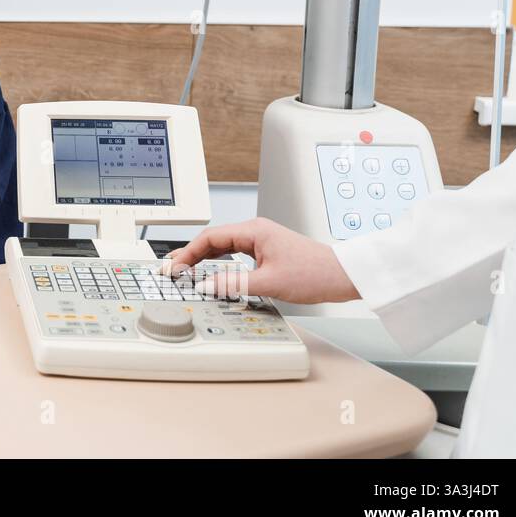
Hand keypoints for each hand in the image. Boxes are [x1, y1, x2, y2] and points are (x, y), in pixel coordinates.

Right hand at [161, 217, 359, 304]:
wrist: (342, 276)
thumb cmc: (314, 273)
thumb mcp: (269, 282)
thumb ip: (233, 284)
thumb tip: (206, 286)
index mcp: (253, 231)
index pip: (210, 238)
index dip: (188, 253)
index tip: (175, 267)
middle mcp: (255, 231)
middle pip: (213, 239)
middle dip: (191, 254)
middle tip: (173, 269)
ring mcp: (261, 240)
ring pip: (223, 245)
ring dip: (204, 257)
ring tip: (186, 269)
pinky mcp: (266, 251)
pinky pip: (234, 252)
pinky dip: (219, 260)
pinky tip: (212, 269)